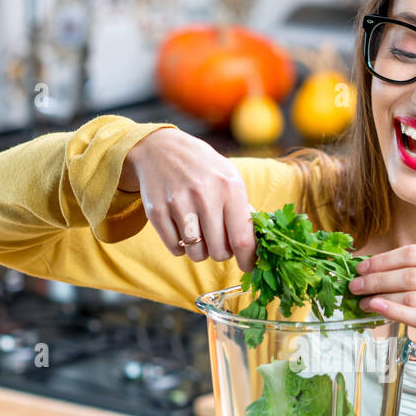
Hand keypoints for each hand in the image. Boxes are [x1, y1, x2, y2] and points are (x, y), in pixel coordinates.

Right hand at [119, 128, 256, 270]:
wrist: (161, 148)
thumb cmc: (203, 169)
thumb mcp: (229, 178)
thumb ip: (243, 210)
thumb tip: (258, 244)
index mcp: (230, 187)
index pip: (242, 239)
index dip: (248, 259)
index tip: (248, 266)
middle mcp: (205, 195)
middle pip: (219, 252)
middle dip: (221, 252)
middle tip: (218, 240)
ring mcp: (178, 203)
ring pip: (197, 254)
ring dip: (200, 250)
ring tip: (199, 232)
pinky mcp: (157, 212)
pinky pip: (175, 249)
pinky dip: (180, 246)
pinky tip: (182, 228)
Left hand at [349, 244, 415, 370]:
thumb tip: (387, 269)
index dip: (385, 259)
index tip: (364, 266)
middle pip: (411, 273)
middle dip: (376, 278)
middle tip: (355, 284)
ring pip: (413, 295)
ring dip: (381, 296)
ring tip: (364, 300)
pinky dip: (394, 311)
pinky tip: (378, 309)